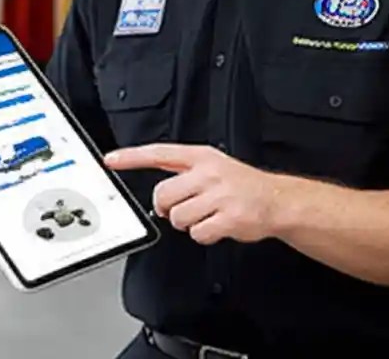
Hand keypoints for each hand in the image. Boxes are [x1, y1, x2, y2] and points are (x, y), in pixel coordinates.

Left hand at [104, 144, 283, 244]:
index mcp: (202, 157)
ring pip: (178, 218)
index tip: (111, 160)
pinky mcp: (228, 218)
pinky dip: (204, 235)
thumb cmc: (241, 185)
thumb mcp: (213, 167)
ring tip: (207, 216)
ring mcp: (219, 195)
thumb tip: (159, 196)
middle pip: (163, 195)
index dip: (132, 157)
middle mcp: (208, 173)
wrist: (277, 200)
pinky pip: (198, 234)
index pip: (159, 153)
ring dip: (188, 223)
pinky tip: (217, 225)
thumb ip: (185, 175)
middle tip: (185, 208)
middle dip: (168, 208)